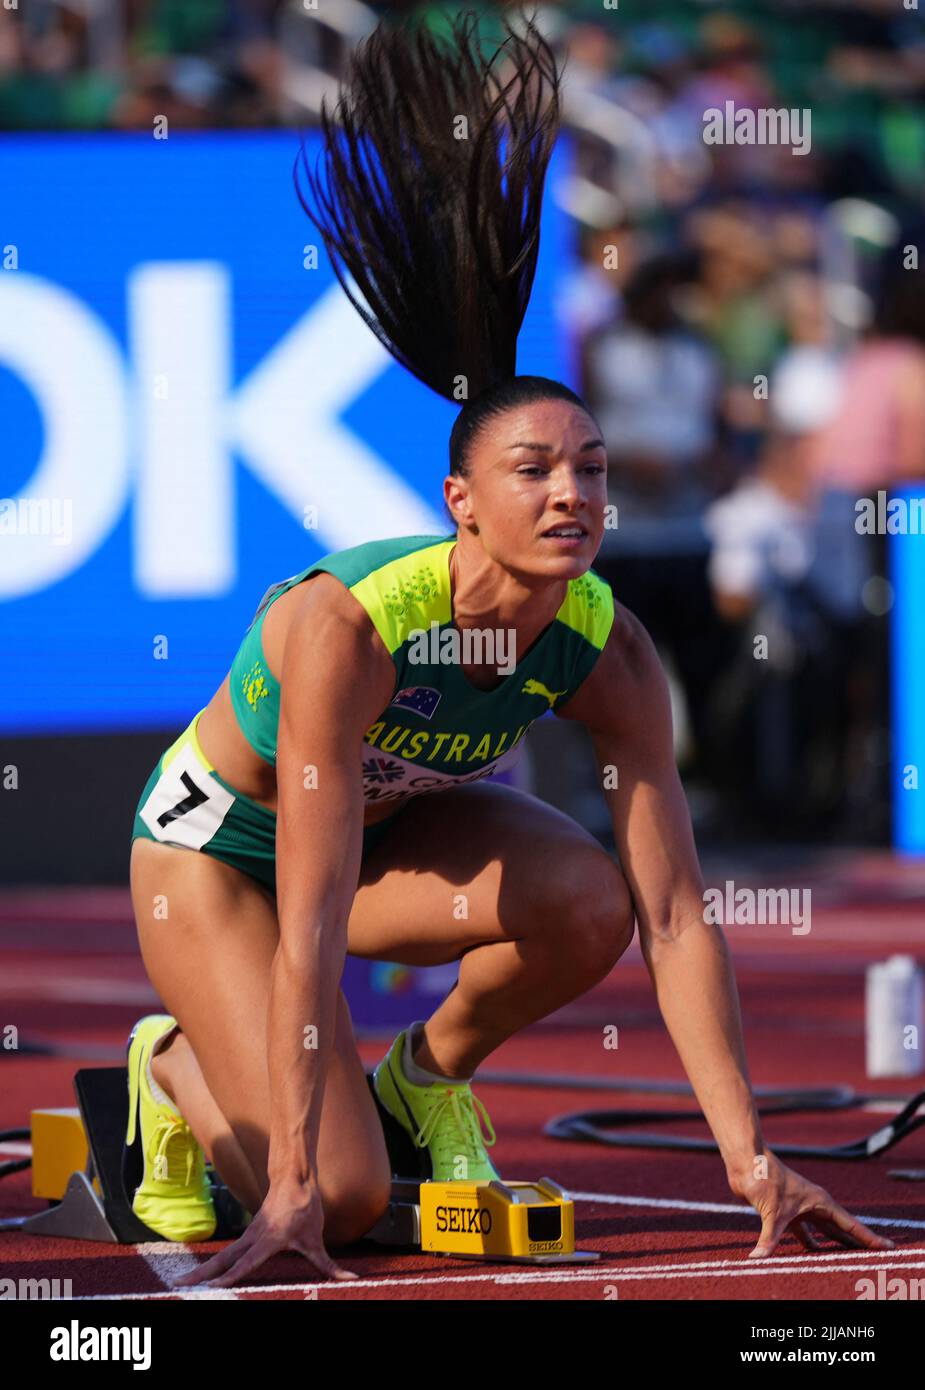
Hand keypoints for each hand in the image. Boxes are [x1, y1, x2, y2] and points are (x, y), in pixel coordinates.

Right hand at [170, 1180, 357, 1288]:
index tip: (212, 1287)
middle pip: (223, 1259)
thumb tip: (350, 1277)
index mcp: (268, 1240)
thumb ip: (329, 1264)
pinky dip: (213, 1262)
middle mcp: (253, 1238)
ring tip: (182, 1281)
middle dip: (201, 1273)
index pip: (246, 1263)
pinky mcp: (248, 1233)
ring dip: (202, 1268)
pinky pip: (228, 1251)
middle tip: (178, 1284)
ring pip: (222, 1254)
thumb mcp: (317, 1239)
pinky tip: (205, 1273)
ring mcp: (248, 1235)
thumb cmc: (305, 1208)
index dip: (230, 1276)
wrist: (294, 1178)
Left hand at [728, 1151, 895, 1258]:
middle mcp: (814, 1205)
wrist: (746, 1163)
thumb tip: (758, 1259)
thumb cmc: (764, 1178)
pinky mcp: (784, 1212)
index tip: (888, 1247)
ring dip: (833, 1245)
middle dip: (856, 1243)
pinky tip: (812, 1255)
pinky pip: (802, 1233)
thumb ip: (769, 1239)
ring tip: (847, 1259)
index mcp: (820, 1202)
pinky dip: (808, 1244)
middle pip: (840, 1230)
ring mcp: (800, 1209)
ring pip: (823, 1232)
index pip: (850, 1225)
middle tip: (872, 1257)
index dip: (869, 1238)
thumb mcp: (771, 1211)